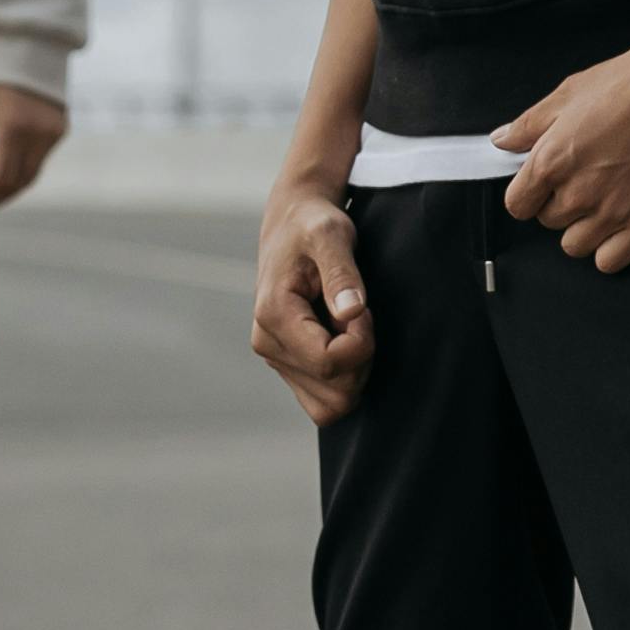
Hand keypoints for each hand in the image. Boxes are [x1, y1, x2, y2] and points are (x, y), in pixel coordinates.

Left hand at [0, 81, 68, 210]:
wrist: (29, 48)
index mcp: (13, 127)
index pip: (0, 179)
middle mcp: (39, 134)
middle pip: (18, 183)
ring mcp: (54, 133)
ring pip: (32, 174)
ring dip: (9, 186)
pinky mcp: (61, 130)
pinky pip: (40, 159)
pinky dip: (20, 167)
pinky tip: (1, 162)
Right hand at [248, 180, 374, 424]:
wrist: (293, 224)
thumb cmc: (314, 225)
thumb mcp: (332, 234)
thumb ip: (342, 272)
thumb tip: (352, 310)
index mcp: (273, 315)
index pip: (330, 363)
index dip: (361, 340)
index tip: (362, 307)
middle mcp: (267, 344)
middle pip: (335, 393)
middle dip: (361, 360)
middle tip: (358, 316)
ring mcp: (276, 359)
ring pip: (331, 405)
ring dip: (355, 371)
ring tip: (351, 327)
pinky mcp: (288, 364)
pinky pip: (325, 400)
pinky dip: (345, 378)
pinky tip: (345, 339)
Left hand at [494, 28, 629, 273]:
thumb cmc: (628, 81)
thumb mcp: (568, 94)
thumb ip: (528, 124)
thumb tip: (501, 140)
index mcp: (552, 161)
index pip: (517, 206)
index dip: (528, 193)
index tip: (542, 184)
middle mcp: (579, 193)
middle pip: (548, 222)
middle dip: (559, 203)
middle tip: (584, 178)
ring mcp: (615, 211)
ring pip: (575, 246)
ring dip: (582, 227)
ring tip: (602, 199)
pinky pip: (610, 261)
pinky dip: (610, 249)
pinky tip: (619, 223)